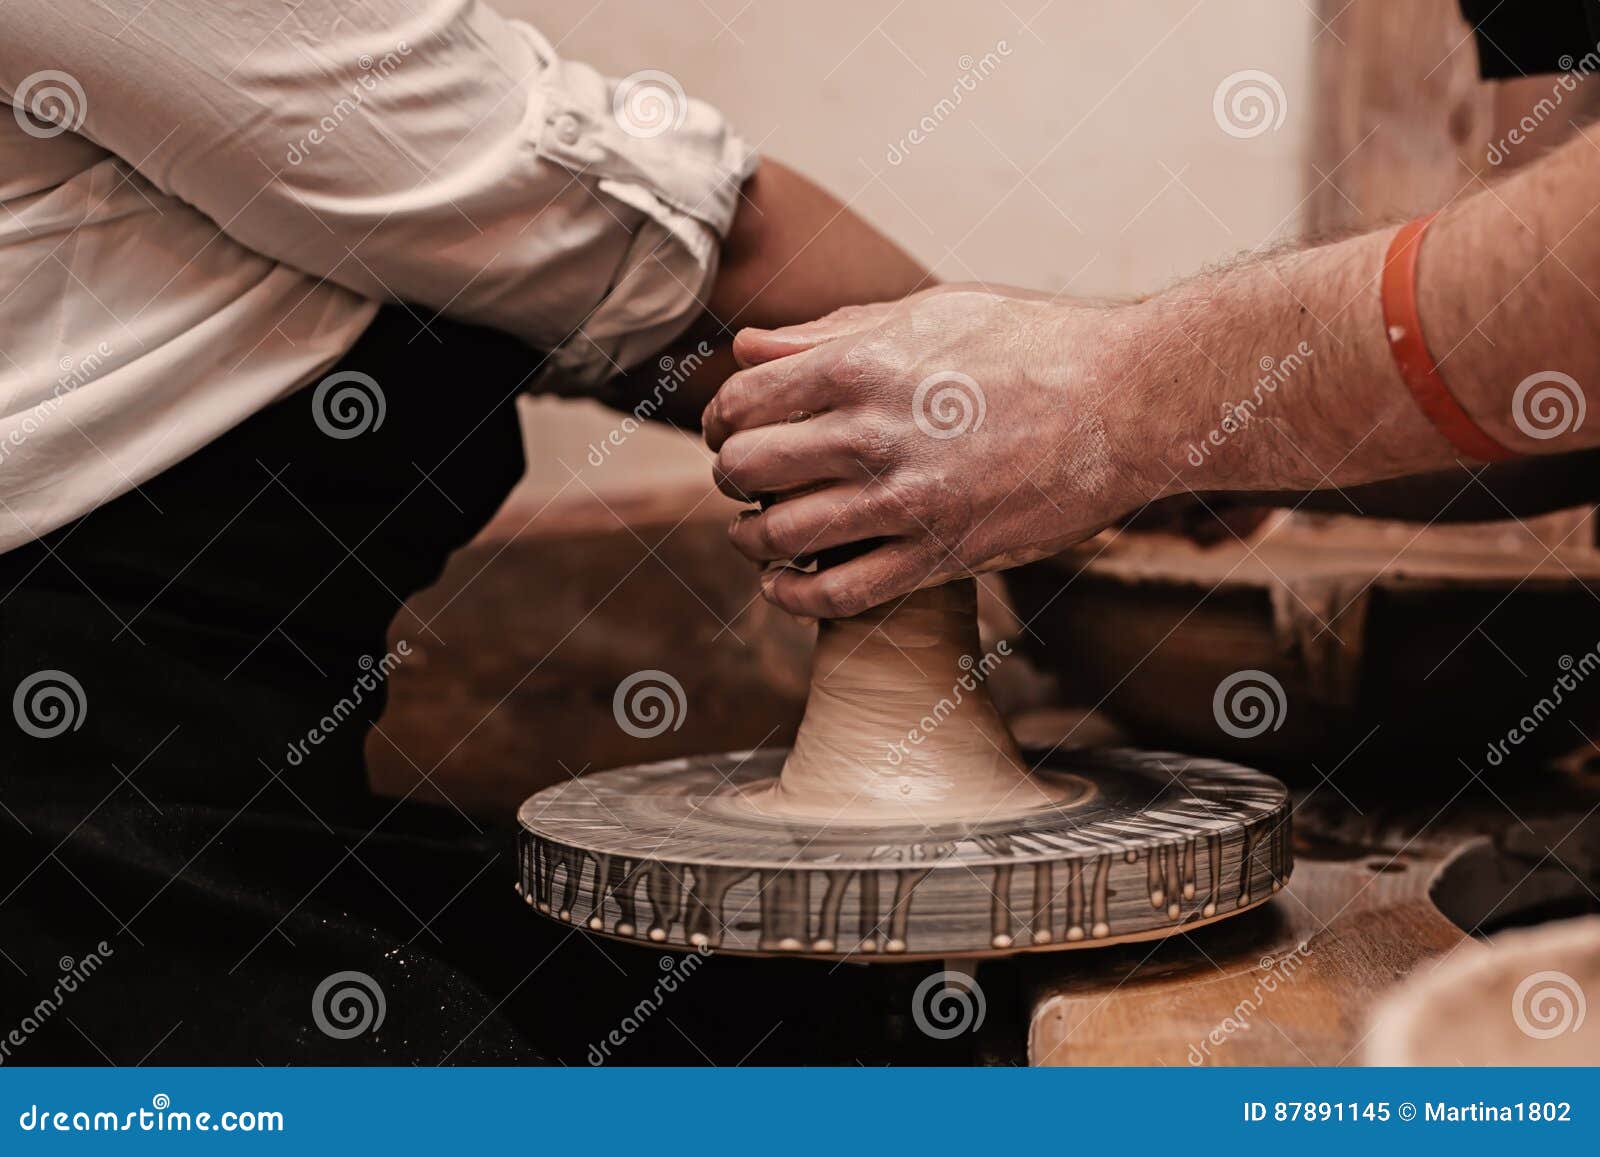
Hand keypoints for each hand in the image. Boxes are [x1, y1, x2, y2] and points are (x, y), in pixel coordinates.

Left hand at [702, 286, 1164, 617]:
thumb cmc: (1032, 343)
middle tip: (744, 480)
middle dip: (731, 477)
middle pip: (747, 469)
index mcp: (862, 365)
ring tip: (758, 533)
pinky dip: (792, 597)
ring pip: (780, 537)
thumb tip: (745, 349)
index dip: (721, 420)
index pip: (742, 402)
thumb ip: (829, 333)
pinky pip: (839, 596)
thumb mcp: (928, 313)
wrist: (1128, 401)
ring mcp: (906, 502)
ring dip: (751, 539)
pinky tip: (784, 585)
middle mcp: (872, 434)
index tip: (732, 429)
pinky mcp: (941, 555)